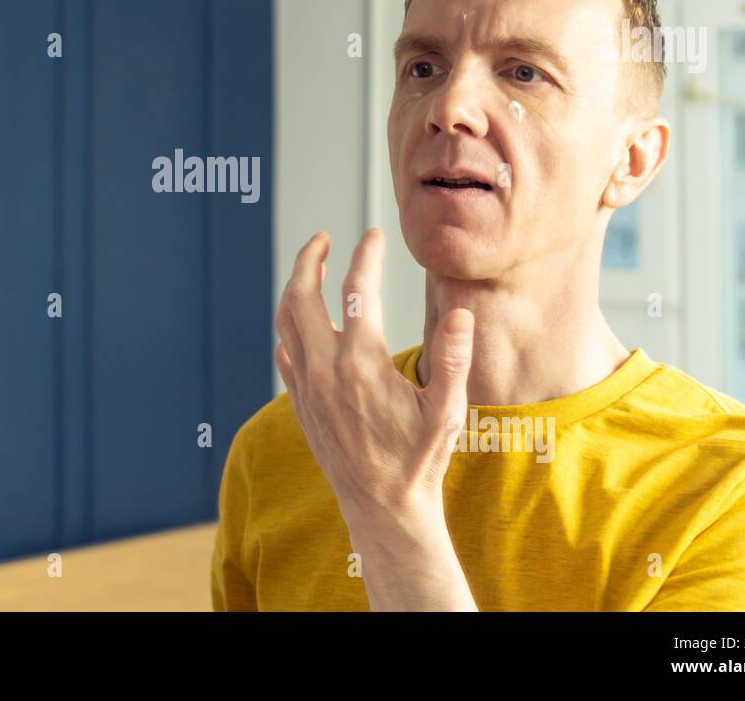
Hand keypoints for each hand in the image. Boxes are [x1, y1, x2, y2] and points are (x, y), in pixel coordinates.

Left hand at [273, 228, 473, 526]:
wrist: (383, 509)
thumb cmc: (420, 460)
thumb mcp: (447, 412)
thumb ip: (453, 359)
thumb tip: (460, 312)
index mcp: (362, 365)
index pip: (358, 291)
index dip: (366, 255)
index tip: (374, 235)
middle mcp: (326, 371)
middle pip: (302, 296)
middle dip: (309, 259)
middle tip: (323, 238)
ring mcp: (307, 387)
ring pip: (286, 322)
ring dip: (294, 288)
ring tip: (309, 268)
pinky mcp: (301, 403)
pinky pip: (284, 354)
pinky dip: (290, 328)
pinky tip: (302, 322)